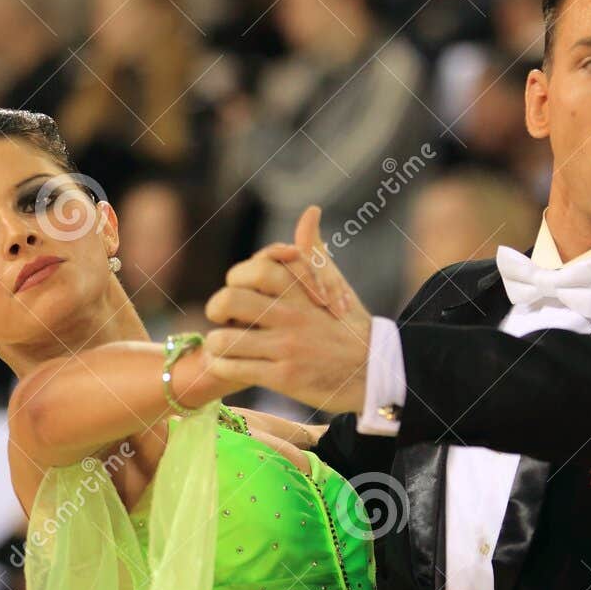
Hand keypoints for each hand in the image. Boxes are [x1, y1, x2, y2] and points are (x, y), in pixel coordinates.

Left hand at [203, 206, 374, 412]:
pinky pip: (233, 367)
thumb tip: (310, 212)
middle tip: (220, 316)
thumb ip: (313, 252)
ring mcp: (287, 347)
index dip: (238, 276)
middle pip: (230, 300)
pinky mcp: (284, 377)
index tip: (239, 288)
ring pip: (224, 339)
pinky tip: (231, 363)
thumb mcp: (336, 285)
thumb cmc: (349, 326)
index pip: (256, 269)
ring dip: (217, 341)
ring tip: (223, 343)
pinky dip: (223, 365)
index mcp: (303, 290)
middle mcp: (293, 316)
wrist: (374, 372)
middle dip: (216, 307)